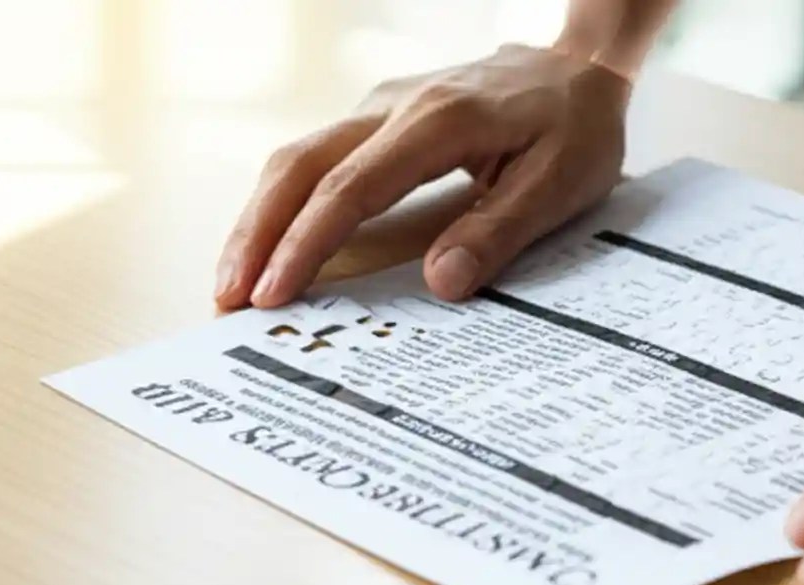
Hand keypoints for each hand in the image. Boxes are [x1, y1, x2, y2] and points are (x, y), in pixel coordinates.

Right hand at [215, 44, 629, 309]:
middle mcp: (395, 106)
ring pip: (297, 158)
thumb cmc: (574, 126)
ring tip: (235, 283)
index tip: (274, 294)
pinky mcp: (378, 120)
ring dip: (259, 220)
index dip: (307, 243)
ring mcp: (380, 107)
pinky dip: (284, 204)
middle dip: (255, 234)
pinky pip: (316, 159)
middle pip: (299, 165)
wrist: (577, 66)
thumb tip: (439, 283)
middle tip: (226, 299)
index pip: (351, 187)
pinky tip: (275, 245)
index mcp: (439, 121)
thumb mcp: (561, 183)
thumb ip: (499, 231)